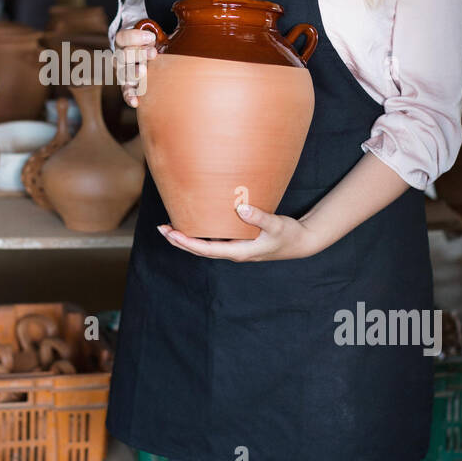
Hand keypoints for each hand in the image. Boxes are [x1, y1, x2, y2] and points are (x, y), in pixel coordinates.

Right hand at [114, 26, 157, 107]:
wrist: (145, 56)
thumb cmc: (150, 44)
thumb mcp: (151, 34)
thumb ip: (157, 31)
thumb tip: (181, 23)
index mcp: (123, 42)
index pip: (123, 37)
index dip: (135, 37)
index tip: (151, 37)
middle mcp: (120, 57)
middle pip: (124, 55)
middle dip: (138, 53)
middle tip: (153, 54)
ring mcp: (122, 72)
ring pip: (123, 72)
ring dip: (134, 72)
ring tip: (143, 72)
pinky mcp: (127, 85)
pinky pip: (126, 92)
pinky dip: (129, 97)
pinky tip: (135, 101)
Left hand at [157, 195, 321, 261]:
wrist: (300, 242)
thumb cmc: (289, 234)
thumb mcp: (276, 225)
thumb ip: (260, 217)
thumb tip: (242, 208)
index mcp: (239, 252)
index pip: (207, 250)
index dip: (188, 242)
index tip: (172, 233)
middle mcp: (234, 252)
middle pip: (200, 250)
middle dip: (180, 240)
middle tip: (161, 228)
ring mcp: (235, 248)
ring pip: (204, 245)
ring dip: (187, 237)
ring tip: (169, 226)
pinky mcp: (237, 242)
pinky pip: (213, 239)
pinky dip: (199, 233)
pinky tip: (193, 223)